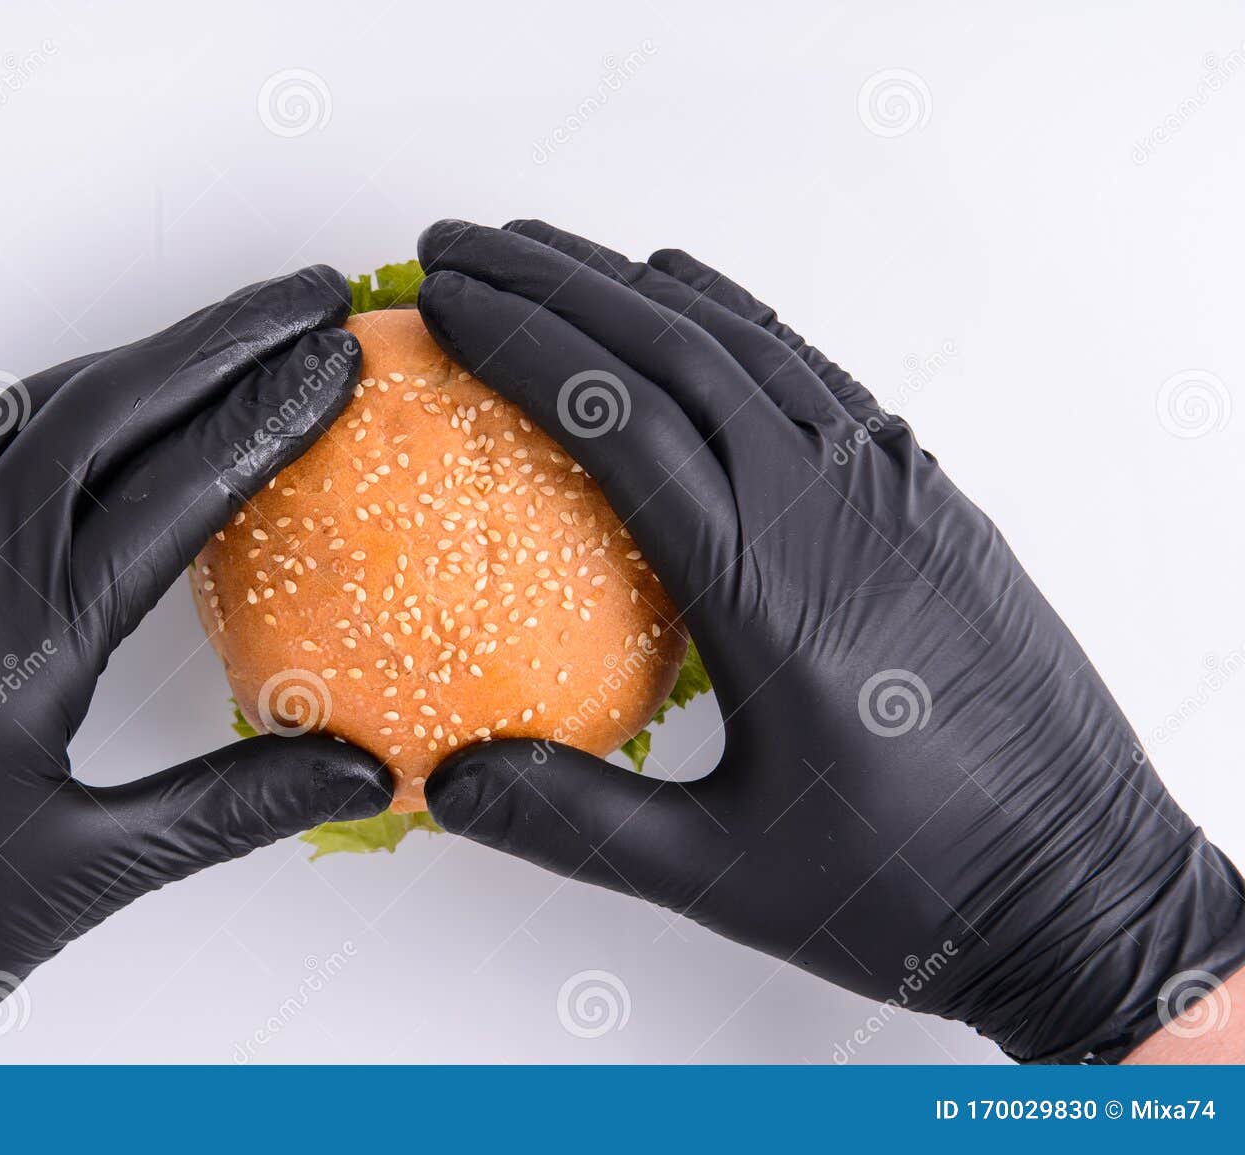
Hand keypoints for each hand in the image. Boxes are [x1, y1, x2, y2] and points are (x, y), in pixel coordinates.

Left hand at [0, 267, 390, 1062]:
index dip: (262, 419)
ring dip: (127, 368)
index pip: (167, 494)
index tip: (332, 363)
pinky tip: (82, 417)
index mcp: (12, 650)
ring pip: (15, 419)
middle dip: (212, 344)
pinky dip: (33, 418)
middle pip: (95, 413)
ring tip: (216, 343)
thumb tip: (361, 767)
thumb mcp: (89, 874)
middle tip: (300, 303)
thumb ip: (232, 803)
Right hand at [414, 219, 1244, 1062]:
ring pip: (744, 342)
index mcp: (769, 588)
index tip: (444, 310)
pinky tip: (685, 299)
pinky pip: (810, 372)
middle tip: (455, 251)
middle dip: (549, 283)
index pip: (621, 422)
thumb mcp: (722, 875)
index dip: (522, 349)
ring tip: (544, 257)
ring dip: (632, 286)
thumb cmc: (909, 883)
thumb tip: (446, 780)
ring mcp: (890, 488)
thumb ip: (575, 819)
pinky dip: (731, 318)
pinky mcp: (927, 493)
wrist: (1081, 880)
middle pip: (670, 348)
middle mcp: (830, 508)